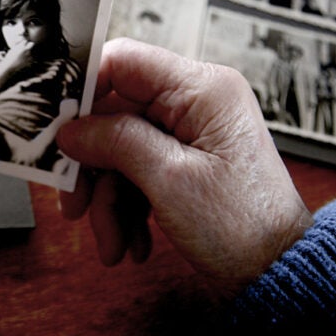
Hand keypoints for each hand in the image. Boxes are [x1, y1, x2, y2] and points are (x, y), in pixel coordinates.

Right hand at [56, 38, 312, 292]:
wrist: (277, 273)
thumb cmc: (244, 227)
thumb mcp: (170, 180)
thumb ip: (115, 142)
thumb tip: (71, 129)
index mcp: (202, 89)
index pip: (123, 62)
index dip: (84, 92)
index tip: (58, 129)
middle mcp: (196, 103)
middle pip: (114, 115)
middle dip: (92, 166)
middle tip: (73, 203)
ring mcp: (190, 134)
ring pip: (119, 150)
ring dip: (106, 200)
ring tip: (110, 242)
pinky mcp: (185, 163)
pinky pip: (136, 173)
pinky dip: (125, 209)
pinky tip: (130, 242)